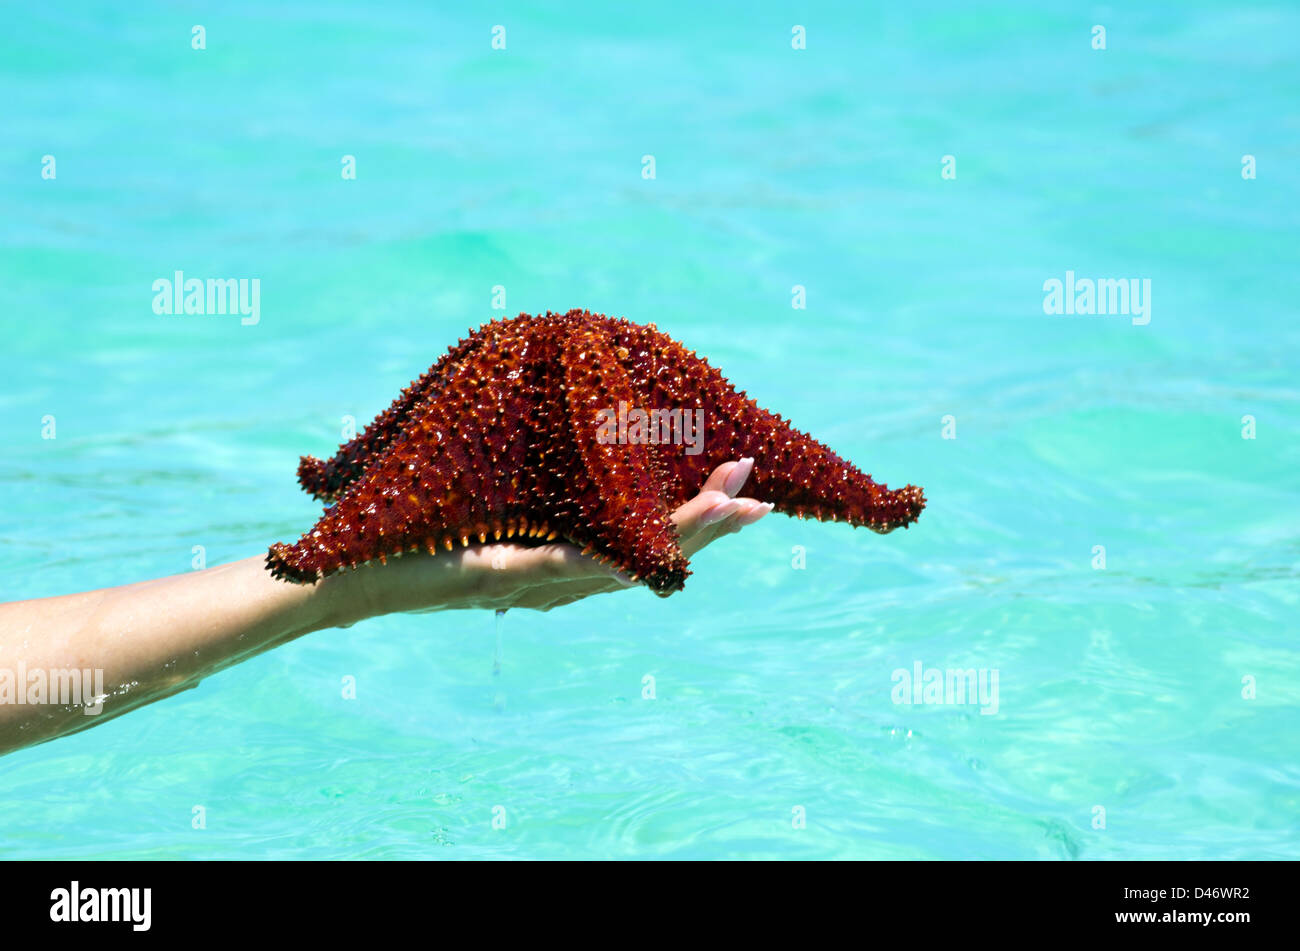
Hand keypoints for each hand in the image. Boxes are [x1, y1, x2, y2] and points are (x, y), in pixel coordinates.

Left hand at [345, 458, 771, 616]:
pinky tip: (651, 545)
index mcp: (563, 562)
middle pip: (654, 556)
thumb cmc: (417, 538)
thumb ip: (529, 482)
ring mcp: (536, 583)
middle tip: (761, 496)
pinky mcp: (502, 577)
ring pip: (628, 564)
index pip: (647, 543)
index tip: (743, 483)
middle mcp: (560, 582)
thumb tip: (564, 427)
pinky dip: (615, 556)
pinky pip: (569, 569)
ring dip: (684, 536)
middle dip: (710, 525)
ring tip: (732, 506)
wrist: (358, 579)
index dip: (697, 518)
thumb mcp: (488, 502)